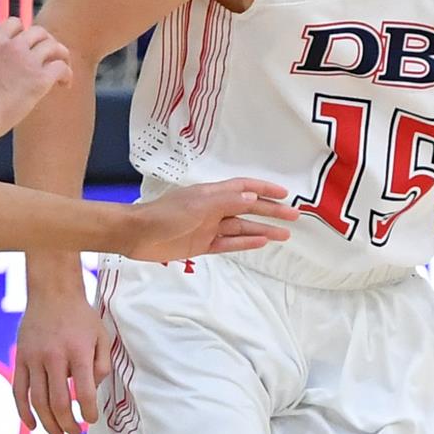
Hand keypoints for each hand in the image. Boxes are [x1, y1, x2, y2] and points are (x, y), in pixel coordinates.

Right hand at [0, 18, 70, 133]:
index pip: (16, 22)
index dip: (25, 32)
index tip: (27, 45)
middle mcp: (13, 46)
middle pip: (39, 32)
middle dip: (46, 41)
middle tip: (49, 56)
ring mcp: (28, 61)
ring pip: (54, 46)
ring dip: (61, 55)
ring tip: (62, 67)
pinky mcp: (40, 79)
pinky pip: (62, 67)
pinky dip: (66, 74)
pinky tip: (64, 84)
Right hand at [13, 287, 103, 433]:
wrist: (52, 292)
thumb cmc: (81, 317)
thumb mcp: (102, 337)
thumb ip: (102, 366)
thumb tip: (92, 392)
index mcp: (78, 352)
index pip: (84, 392)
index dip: (89, 412)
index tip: (91, 420)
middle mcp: (54, 356)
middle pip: (58, 402)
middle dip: (67, 424)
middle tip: (74, 433)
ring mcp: (33, 358)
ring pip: (37, 400)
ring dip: (48, 423)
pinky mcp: (20, 358)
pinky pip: (19, 390)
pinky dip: (23, 411)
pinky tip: (32, 425)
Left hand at [120, 178, 301, 262]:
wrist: (138, 234)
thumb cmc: (167, 215)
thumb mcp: (200, 205)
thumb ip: (227, 201)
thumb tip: (253, 197)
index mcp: (212, 193)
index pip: (244, 188)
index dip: (265, 189)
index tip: (285, 194)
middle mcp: (213, 208)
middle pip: (248, 208)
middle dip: (271, 211)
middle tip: (294, 217)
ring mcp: (209, 227)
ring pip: (242, 227)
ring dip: (263, 229)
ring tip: (285, 234)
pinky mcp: (202, 245)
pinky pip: (229, 243)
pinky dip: (245, 242)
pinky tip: (261, 242)